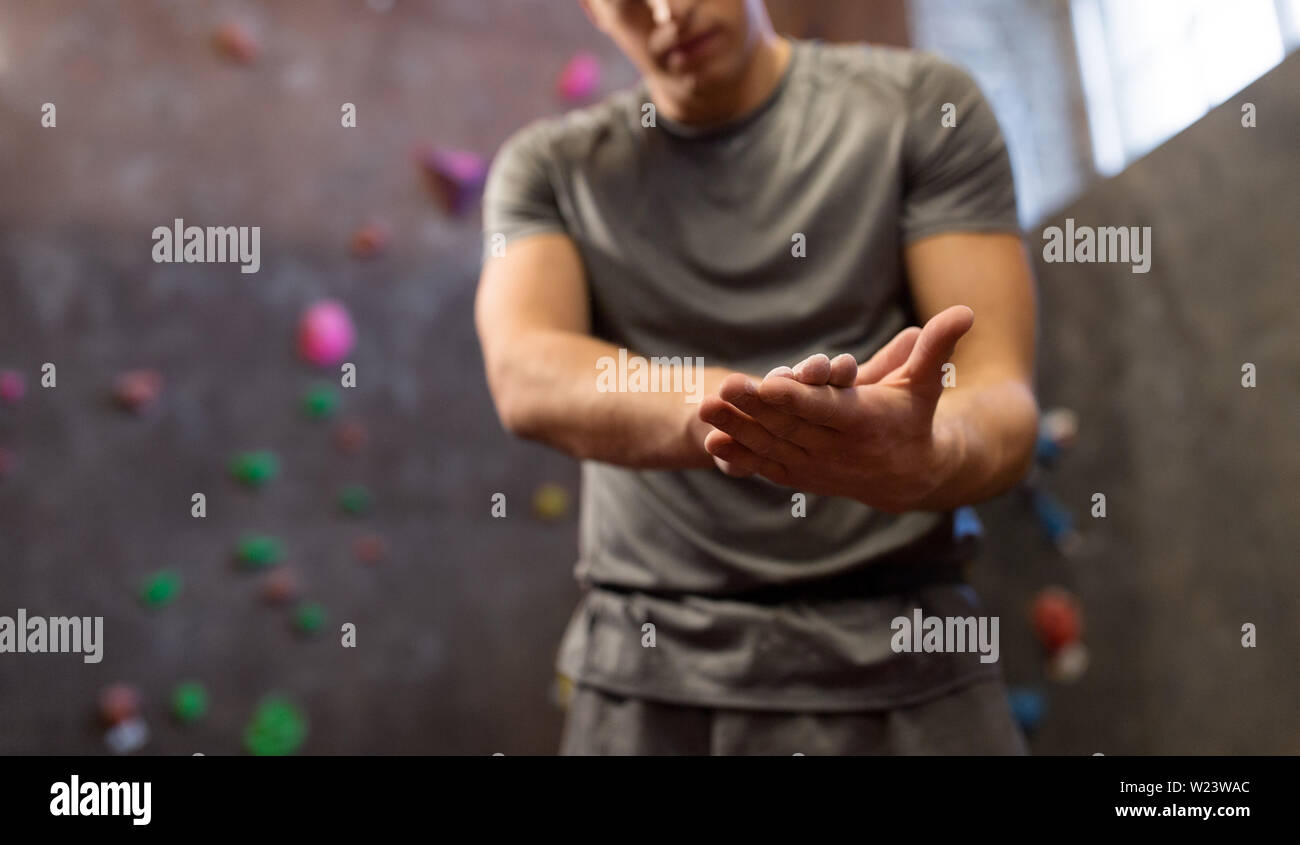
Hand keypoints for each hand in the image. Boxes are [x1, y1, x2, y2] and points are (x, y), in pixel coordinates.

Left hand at [697, 305, 974, 511]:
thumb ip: (936, 348)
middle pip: (787, 426)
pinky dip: (740, 458)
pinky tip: (710, 445)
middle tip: (720, 387)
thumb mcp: (925, 382)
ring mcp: (815, 466)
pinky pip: (766, 467)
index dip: (796, 397)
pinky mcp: (801, 476)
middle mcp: (835, 448)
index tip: (768, 382)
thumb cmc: (915, 417)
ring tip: (704, 409)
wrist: (911, 477)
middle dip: (751, 409)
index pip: (824, 408)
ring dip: (736, 430)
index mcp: (861, 421)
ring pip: (770, 446)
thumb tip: (966, 311)